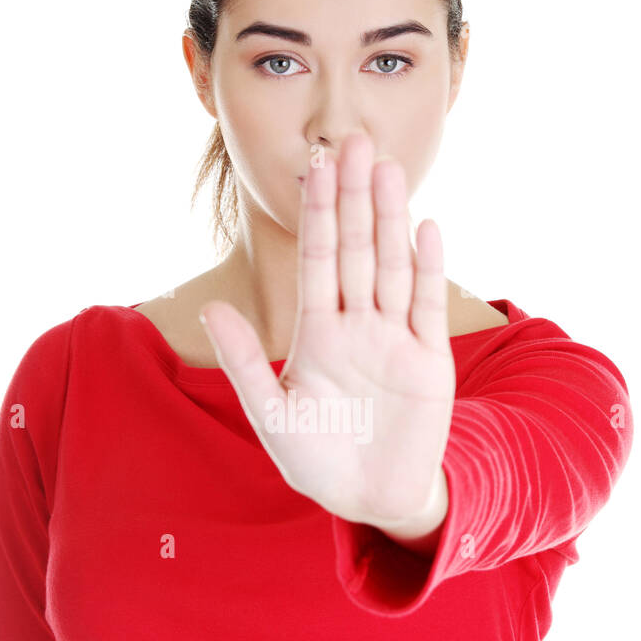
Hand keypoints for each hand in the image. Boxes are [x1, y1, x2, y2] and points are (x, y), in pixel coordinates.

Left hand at [197, 133, 456, 531]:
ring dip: (390, 218)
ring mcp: (396, 338)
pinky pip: (428, 305)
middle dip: (353, 197)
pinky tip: (424, 226)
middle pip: (356, 249)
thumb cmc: (318, 460)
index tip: (314, 165)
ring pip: (392, 265)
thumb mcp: (273, 415)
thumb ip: (246, 362)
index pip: (317, 259)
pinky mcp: (429, 360)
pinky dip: (427, 267)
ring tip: (387, 168)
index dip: (316, 213)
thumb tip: (211, 308)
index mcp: (318, 333)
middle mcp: (358, 325)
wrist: (373, 499)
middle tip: (354, 140)